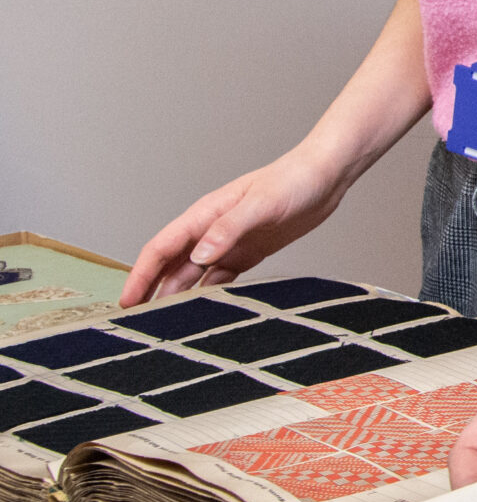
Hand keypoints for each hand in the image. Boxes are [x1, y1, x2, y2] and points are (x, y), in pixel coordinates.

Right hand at [122, 149, 351, 304]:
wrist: (325, 176)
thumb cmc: (292, 181)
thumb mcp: (261, 204)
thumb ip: (228, 229)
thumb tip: (198, 256)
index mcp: (204, 216)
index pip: (161, 249)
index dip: (140, 275)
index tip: (126, 302)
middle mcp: (210, 231)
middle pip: (171, 266)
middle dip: (152, 291)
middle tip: (138, 324)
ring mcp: (229, 243)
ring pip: (193, 275)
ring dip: (179, 297)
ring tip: (166, 325)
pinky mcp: (249, 253)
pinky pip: (222, 279)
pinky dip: (211, 295)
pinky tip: (206, 314)